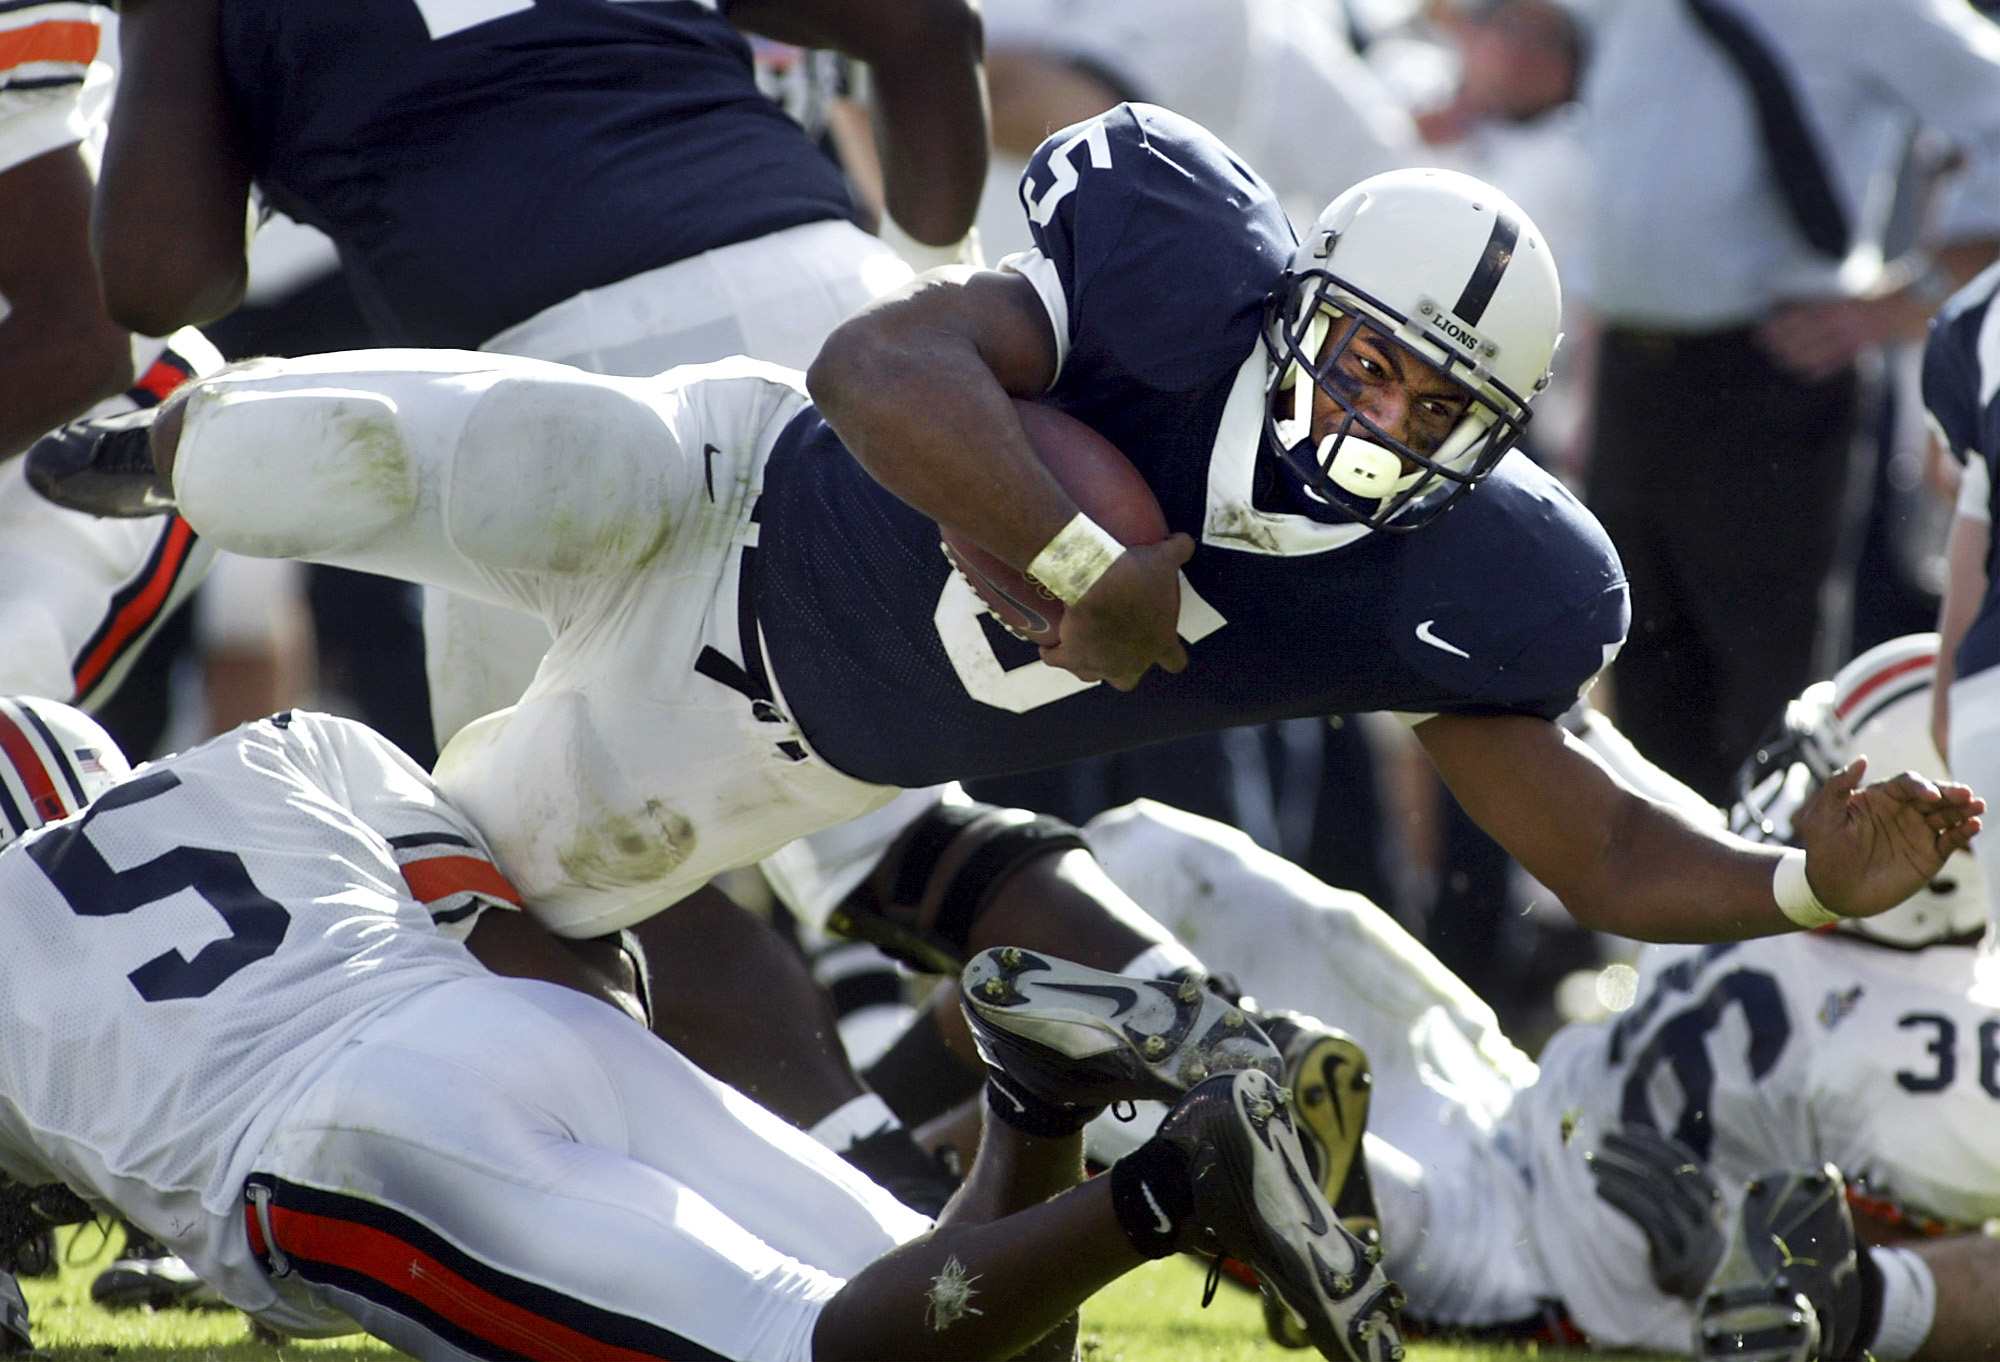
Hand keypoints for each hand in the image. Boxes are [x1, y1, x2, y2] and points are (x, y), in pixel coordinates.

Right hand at [1040, 533, 1194, 689]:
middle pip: (1128, 679)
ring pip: (1091, 675)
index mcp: (1159, 644)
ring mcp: (1100, 665)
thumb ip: (1178, 550)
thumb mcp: (1162, 558)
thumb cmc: (1132, 577)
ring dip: (1086, 663)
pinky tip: (1049, 646)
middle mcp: (1131, 662)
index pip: (1174, 661)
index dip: (1171, 656)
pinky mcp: (1071, 658)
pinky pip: (1057, 660)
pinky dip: (1053, 654)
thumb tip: (1184, 542)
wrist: (1095, 582)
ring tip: (1080, 645)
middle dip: (1122, 667)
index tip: (1161, 645)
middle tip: (1115, 647)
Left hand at [1587, 1125, 1724, 1300]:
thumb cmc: (1686, 1230)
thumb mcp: (1688, 1200)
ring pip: (1651, 1191)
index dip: (1650, 1139)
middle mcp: (1704, 1209)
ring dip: (1618, 1171)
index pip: (1679, 1156)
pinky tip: (1599, 1188)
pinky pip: (1645, 1217)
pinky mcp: (1674, 1253)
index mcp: (1709, 1191)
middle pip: (1663, 1169)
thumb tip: (1632, 1135)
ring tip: (1591, 1163)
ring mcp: (1691, 1232)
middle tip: (1602, 1138)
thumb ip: (1670, 1173)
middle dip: (1631, 1149)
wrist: (1703, 1283)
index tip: (1622, 1129)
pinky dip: (1620, 1198)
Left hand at [1756, 293, 1929, 381]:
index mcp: (1840, 303)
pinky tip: (1806, 373)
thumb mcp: (1855, 291)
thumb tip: (1803, 310)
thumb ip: (1831, 303)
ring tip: (1780, 359)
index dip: (1781, 325)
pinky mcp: (1865, 346)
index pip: (1802, 316)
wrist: (1917, 298)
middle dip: (1783, 341)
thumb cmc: (1886, 290)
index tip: (1763, 330)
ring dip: (1797, 356)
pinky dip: (1821, 368)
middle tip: (1765, 346)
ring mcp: (1854, 335)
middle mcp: (1844, 319)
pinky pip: (1839, 360)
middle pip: (1805, 334)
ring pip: (1819, 350)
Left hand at [1796, 758, 1983, 918]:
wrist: (1832, 891)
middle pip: (1932, 796)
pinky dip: (1963, 832)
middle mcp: (1903, 811)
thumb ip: (1838, 786)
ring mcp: (1917, 832)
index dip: (1920, 786)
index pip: (1906, 784)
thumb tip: (1862, 759)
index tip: (1930, 795)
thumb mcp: (1822, 816)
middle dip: (1950, 793)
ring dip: (1963, 809)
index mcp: (1879, 797)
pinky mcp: (1928, 855)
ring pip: (1946, 815)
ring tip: (1977, 806)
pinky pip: (1949, 840)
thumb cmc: (1823, 851)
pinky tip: (1974, 825)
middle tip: (1965, 794)